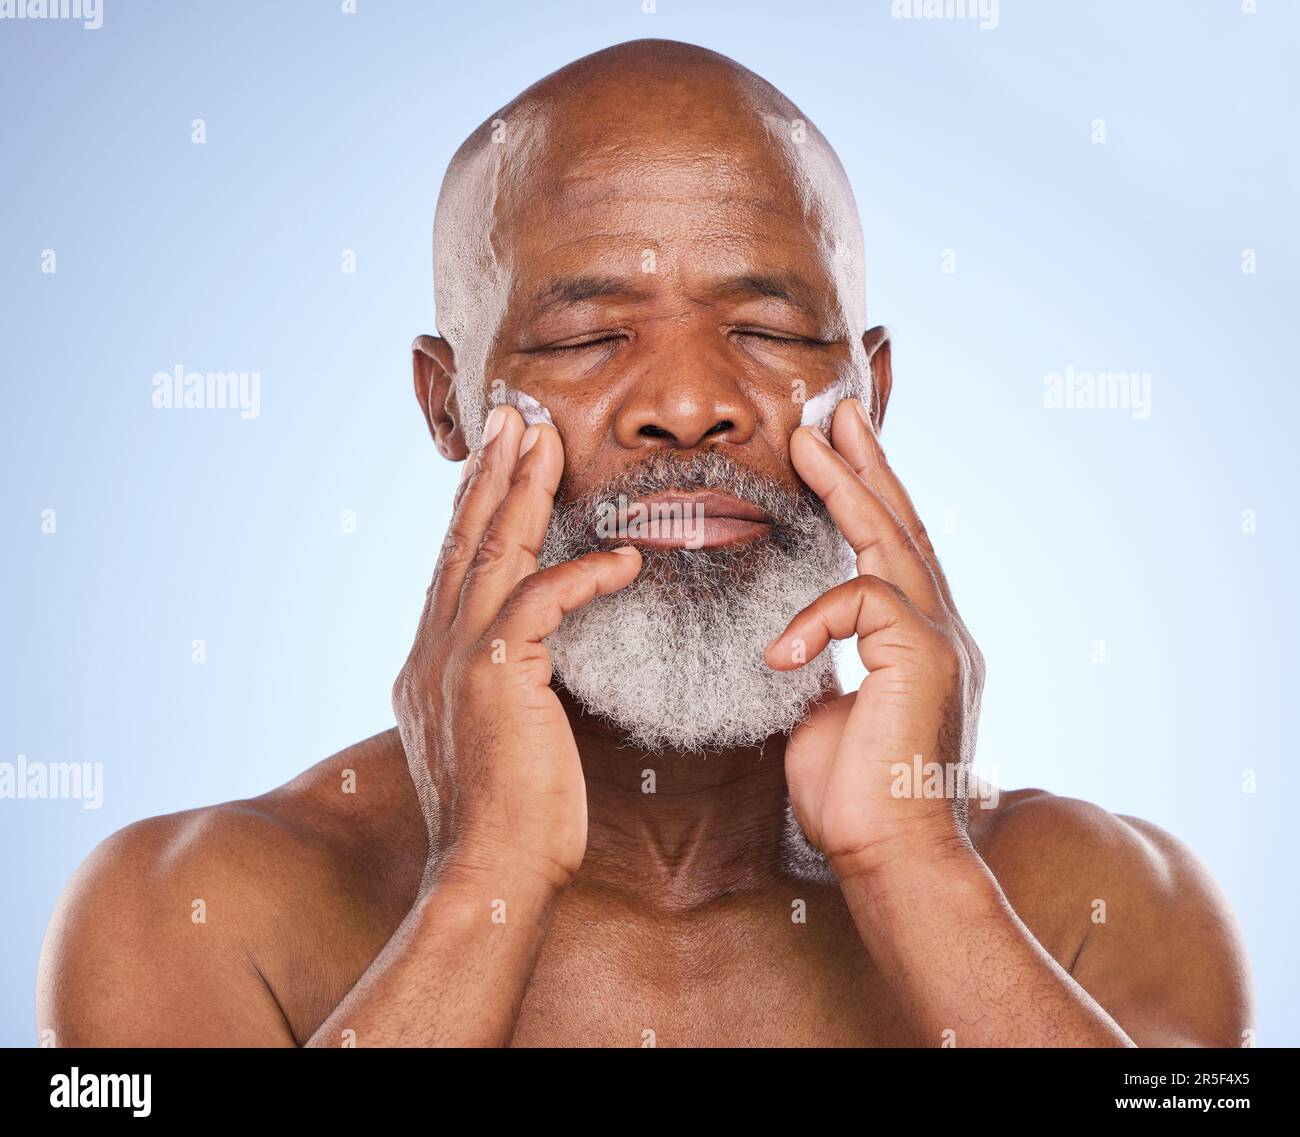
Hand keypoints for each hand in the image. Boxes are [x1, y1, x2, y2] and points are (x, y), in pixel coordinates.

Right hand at [393, 405, 641, 891]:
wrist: (486, 874)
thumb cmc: (509, 818)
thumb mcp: (494, 736)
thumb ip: (501, 687)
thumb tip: (531, 664)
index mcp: (429, 661)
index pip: (456, 565)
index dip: (476, 507)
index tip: (498, 460)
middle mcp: (430, 648)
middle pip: (464, 539)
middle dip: (490, 471)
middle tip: (512, 415)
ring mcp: (454, 658)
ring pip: (492, 550)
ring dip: (521, 486)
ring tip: (543, 435)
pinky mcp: (492, 675)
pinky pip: (542, 601)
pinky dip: (585, 574)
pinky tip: (625, 559)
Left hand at [764, 398, 984, 878]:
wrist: (891, 857)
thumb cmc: (854, 798)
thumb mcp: (827, 715)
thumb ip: (822, 669)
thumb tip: (795, 649)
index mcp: (921, 644)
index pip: (893, 555)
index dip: (865, 500)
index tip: (834, 455)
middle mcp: (943, 631)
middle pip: (904, 528)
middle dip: (868, 465)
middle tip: (838, 412)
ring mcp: (943, 639)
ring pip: (895, 541)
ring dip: (849, 484)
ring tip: (810, 437)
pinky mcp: (927, 654)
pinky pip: (862, 599)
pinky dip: (813, 619)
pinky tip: (780, 655)